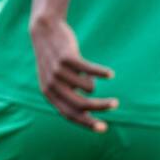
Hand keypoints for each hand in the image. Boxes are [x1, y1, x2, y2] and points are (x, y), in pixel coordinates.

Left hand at [29, 14, 115, 131]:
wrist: (44, 31)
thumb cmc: (54, 59)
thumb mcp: (57, 79)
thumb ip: (68, 93)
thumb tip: (88, 109)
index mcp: (48, 93)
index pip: (69, 114)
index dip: (87, 122)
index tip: (104, 128)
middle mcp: (52, 84)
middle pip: (81, 104)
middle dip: (100, 107)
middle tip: (115, 105)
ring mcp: (58, 71)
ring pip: (88, 86)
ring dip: (92, 81)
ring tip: (89, 73)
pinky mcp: (67, 58)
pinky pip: (89, 70)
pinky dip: (101, 72)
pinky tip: (110, 74)